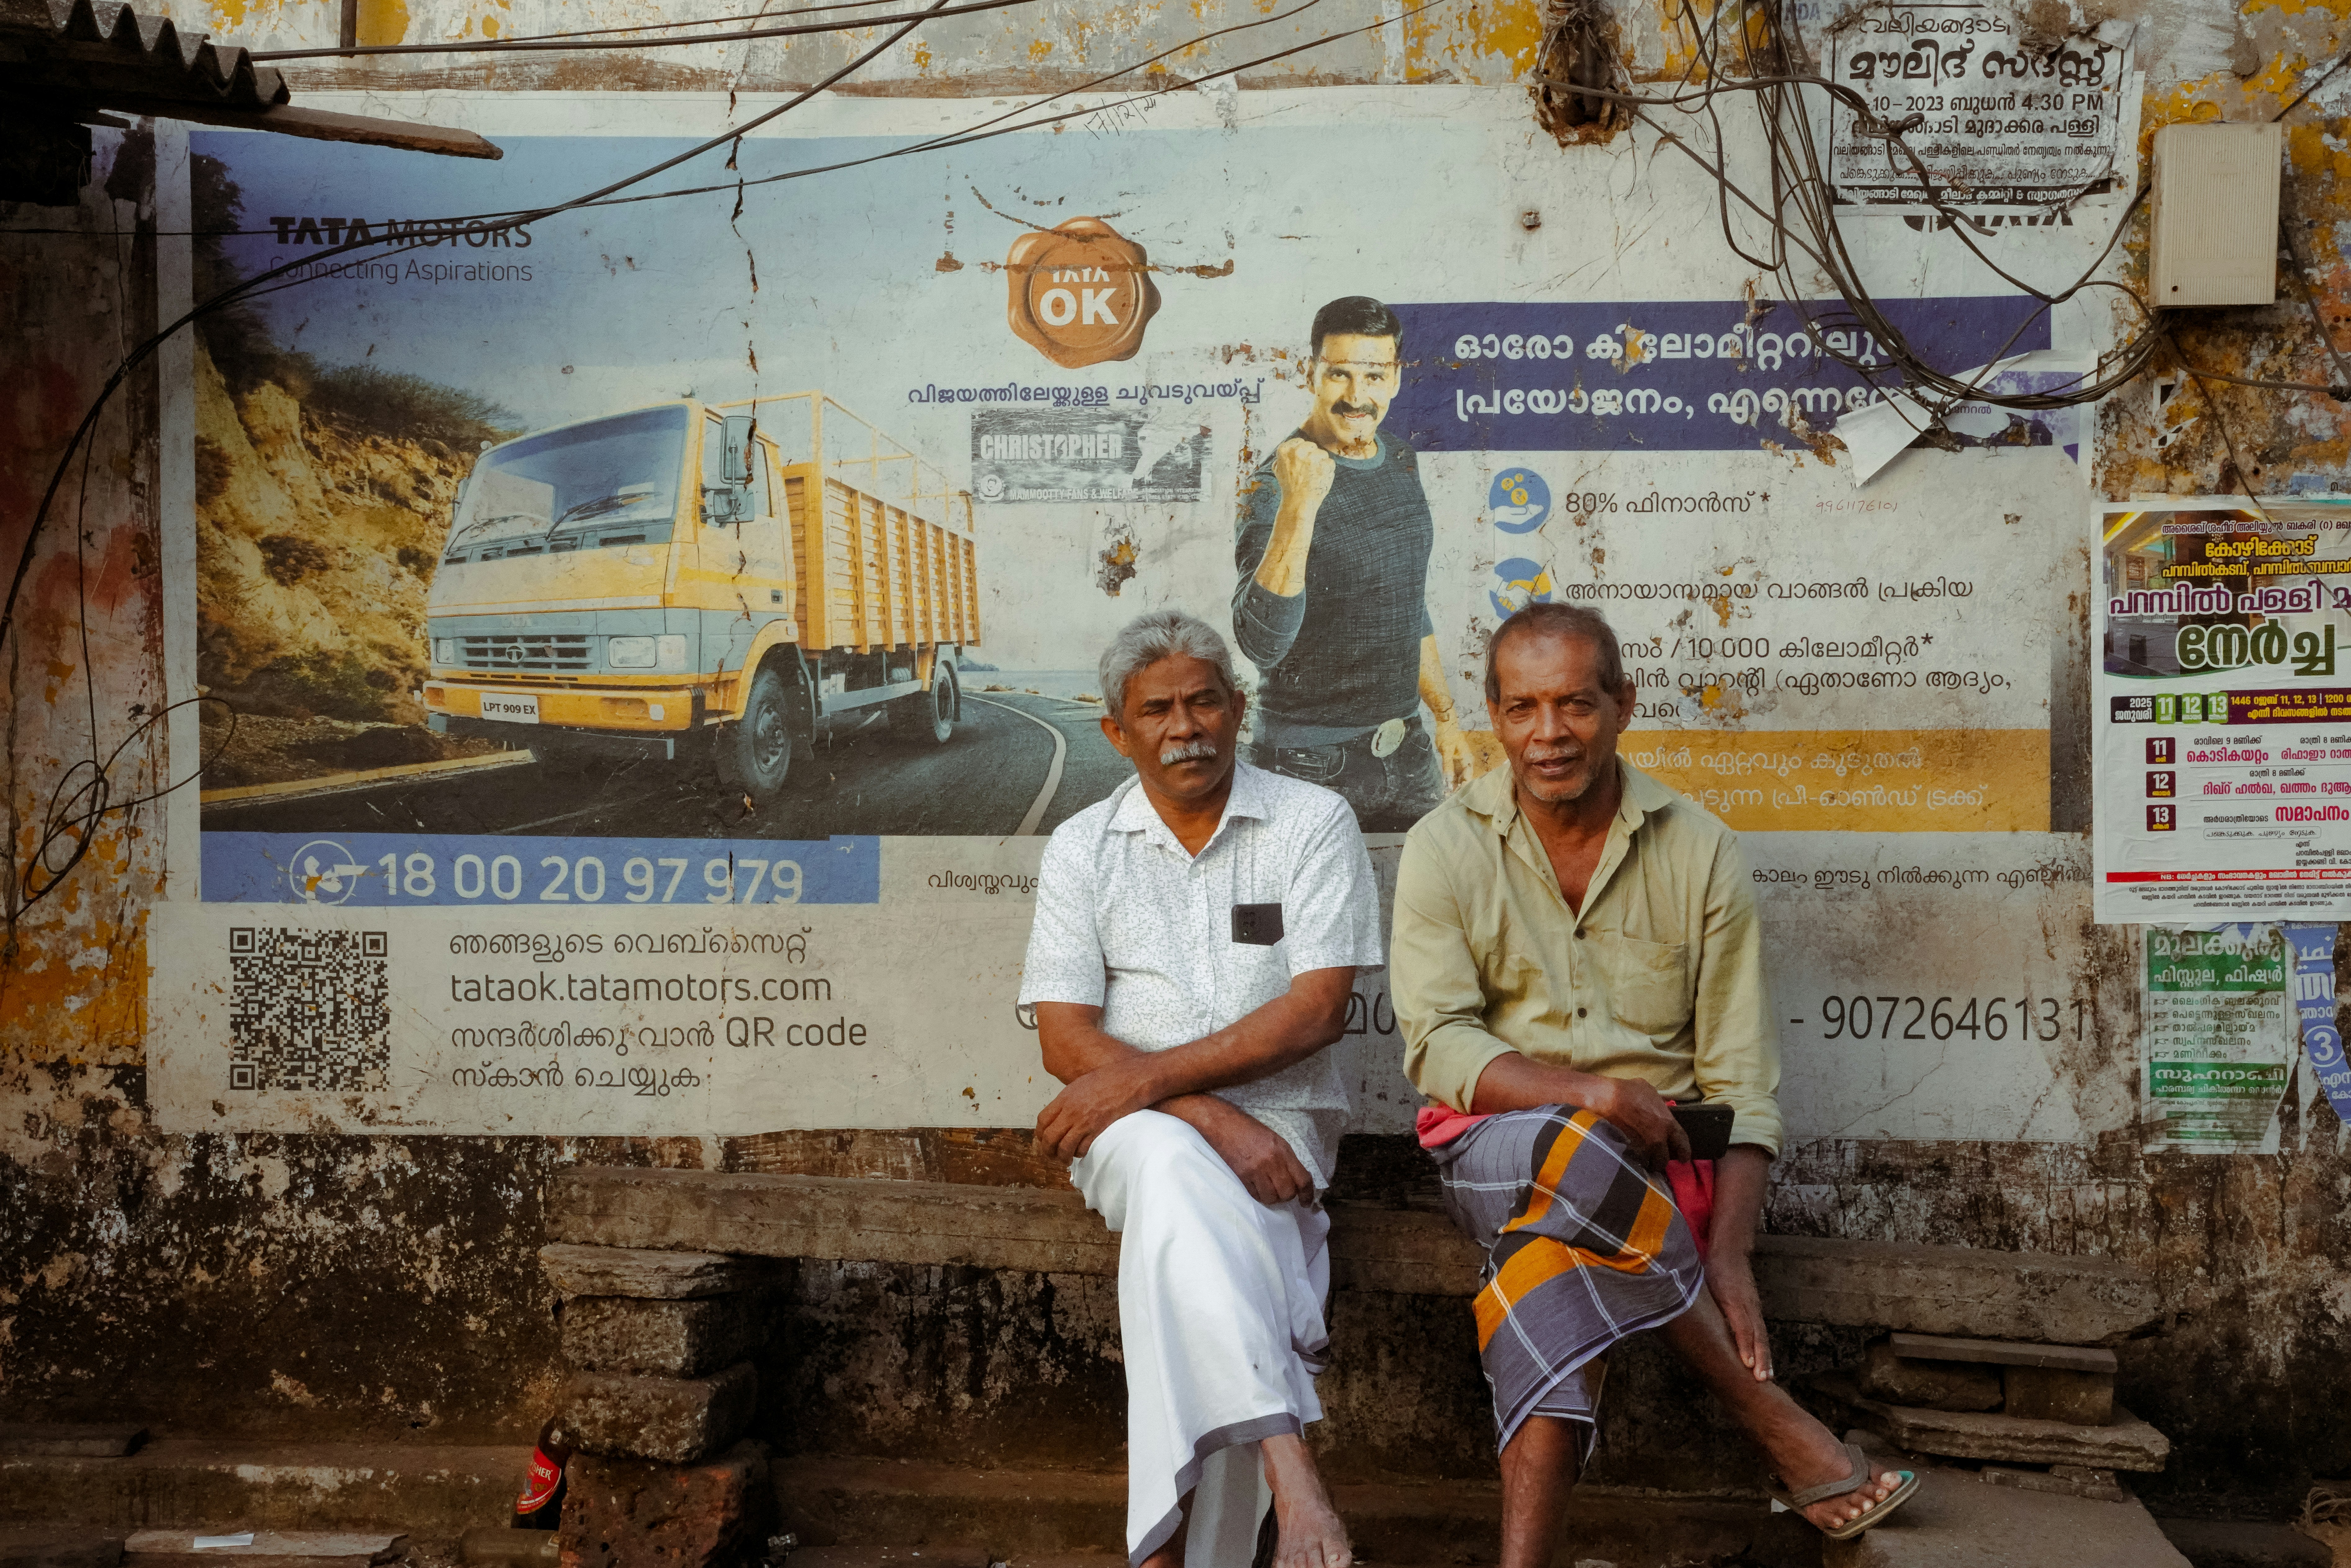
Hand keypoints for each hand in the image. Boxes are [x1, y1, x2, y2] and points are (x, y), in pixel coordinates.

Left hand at [1035, 1059, 1159, 1160]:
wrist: (1130, 1080)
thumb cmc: (1109, 1079)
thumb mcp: (1082, 1084)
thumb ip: (1069, 1100)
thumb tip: (1063, 1113)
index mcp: (1065, 1098)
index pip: (1042, 1120)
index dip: (1040, 1134)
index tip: (1043, 1140)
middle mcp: (1071, 1111)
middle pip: (1049, 1137)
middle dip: (1048, 1150)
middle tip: (1052, 1155)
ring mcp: (1084, 1122)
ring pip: (1064, 1147)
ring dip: (1063, 1157)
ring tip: (1065, 1159)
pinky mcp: (1097, 1130)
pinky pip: (1082, 1149)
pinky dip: (1080, 1153)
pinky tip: (1081, 1153)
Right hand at [1189, 1099, 1313, 1204]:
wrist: (1222, 1125)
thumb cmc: (1249, 1130)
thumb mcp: (1275, 1140)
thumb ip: (1287, 1159)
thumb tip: (1296, 1180)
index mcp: (1282, 1150)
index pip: (1302, 1179)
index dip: (1307, 1194)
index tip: (1306, 1202)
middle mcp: (1271, 1161)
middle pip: (1287, 1192)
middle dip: (1287, 1195)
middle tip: (1282, 1189)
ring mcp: (1255, 1171)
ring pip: (1272, 1198)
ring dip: (1273, 1197)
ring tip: (1269, 1188)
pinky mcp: (1241, 1177)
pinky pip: (1256, 1196)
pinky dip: (1259, 1195)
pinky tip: (1257, 1186)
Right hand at [1271, 436, 1335, 516]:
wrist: (1298, 503)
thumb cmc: (1289, 487)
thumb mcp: (1278, 470)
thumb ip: (1283, 457)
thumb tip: (1289, 448)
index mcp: (1285, 450)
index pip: (1299, 441)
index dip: (1302, 451)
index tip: (1301, 461)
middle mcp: (1298, 451)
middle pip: (1312, 446)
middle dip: (1312, 456)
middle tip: (1308, 470)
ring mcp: (1313, 458)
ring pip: (1322, 453)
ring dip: (1320, 463)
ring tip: (1313, 476)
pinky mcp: (1325, 465)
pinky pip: (1330, 462)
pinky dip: (1327, 470)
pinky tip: (1320, 478)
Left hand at [1430, 715, 1475, 788]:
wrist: (1445, 724)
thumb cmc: (1447, 736)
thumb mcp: (1446, 751)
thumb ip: (1447, 766)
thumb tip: (1448, 779)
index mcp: (1467, 759)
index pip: (1468, 776)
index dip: (1463, 786)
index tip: (1456, 794)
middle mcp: (1466, 761)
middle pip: (1464, 778)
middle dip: (1458, 787)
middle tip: (1450, 796)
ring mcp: (1461, 761)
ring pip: (1459, 776)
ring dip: (1454, 784)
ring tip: (1447, 794)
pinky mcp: (1455, 761)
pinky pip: (1455, 772)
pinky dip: (1451, 778)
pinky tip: (1447, 785)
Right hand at [1593, 1077, 1690, 1170]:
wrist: (1609, 1098)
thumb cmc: (1630, 1091)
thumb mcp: (1650, 1091)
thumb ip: (1658, 1104)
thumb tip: (1658, 1106)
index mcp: (1667, 1122)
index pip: (1681, 1141)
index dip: (1684, 1151)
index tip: (1683, 1158)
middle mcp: (1658, 1137)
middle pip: (1663, 1157)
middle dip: (1661, 1161)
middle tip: (1659, 1163)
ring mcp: (1643, 1145)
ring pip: (1649, 1160)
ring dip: (1648, 1161)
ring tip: (1644, 1161)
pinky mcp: (1628, 1148)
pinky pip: (1635, 1157)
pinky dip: (1635, 1158)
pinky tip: (1632, 1156)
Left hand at [1706, 1250, 1772, 1380]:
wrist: (1732, 1252)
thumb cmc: (1716, 1269)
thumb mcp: (1705, 1281)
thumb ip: (1698, 1299)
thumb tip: (1681, 1313)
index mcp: (1734, 1300)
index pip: (1742, 1327)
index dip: (1745, 1345)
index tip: (1747, 1363)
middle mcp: (1748, 1307)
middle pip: (1757, 1335)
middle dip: (1760, 1358)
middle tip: (1762, 1378)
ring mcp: (1754, 1309)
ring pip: (1762, 1336)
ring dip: (1765, 1357)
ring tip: (1767, 1377)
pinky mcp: (1756, 1310)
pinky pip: (1761, 1332)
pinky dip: (1765, 1349)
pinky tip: (1765, 1364)